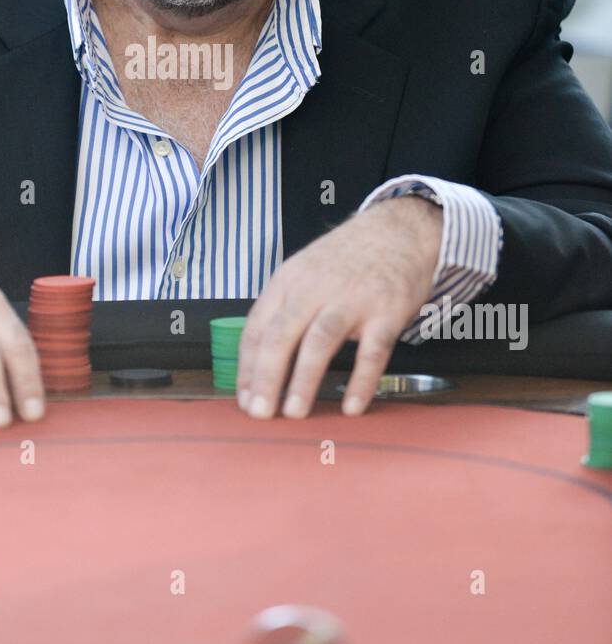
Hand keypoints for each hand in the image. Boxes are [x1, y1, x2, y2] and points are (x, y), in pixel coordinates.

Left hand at [236, 197, 442, 418]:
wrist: (398, 230)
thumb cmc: (345, 261)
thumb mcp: (304, 272)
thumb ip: (284, 311)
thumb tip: (261, 364)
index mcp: (288, 281)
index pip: (257, 328)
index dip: (248, 368)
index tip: (244, 400)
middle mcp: (314, 289)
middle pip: (282, 334)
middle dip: (266, 377)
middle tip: (260, 413)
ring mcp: (351, 299)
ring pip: (320, 341)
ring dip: (304, 379)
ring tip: (294, 413)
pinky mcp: (386, 311)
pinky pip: (372, 351)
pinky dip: (361, 381)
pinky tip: (351, 407)